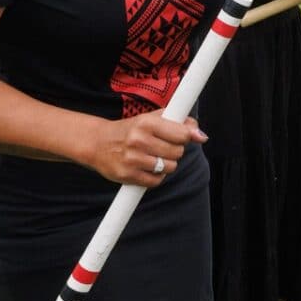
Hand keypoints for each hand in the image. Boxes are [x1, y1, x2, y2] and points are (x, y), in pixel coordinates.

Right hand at [82, 112, 204, 186]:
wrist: (98, 143)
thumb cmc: (131, 129)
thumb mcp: (153, 118)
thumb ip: (179, 122)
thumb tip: (202, 136)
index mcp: (147, 122)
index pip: (182, 134)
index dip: (186, 137)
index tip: (182, 137)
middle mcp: (139, 140)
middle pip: (177, 153)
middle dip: (175, 151)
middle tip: (163, 147)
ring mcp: (132, 159)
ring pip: (169, 168)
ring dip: (166, 165)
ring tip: (155, 157)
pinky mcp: (127, 175)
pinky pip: (156, 181)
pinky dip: (156, 177)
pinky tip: (148, 168)